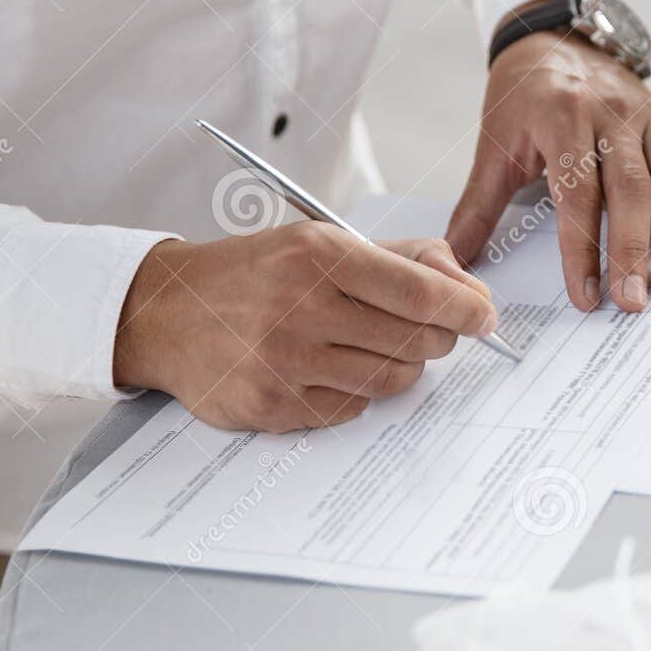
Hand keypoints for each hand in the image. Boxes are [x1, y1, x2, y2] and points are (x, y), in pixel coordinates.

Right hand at [113, 224, 496, 431]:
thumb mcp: (320, 242)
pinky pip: (352, 408)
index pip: (418, 291)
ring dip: (397, 366)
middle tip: (428, 330)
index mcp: (317, 255)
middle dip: (436, 337)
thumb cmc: (257, 274)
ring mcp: (284, 362)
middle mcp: (300, 307)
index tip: (484, 316)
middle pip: (415, 341)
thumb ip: (400, 259)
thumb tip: (468, 288)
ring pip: (390, 380)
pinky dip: (355, 391)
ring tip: (369, 344)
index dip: (464, 308)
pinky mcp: (273, 406)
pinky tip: (326, 368)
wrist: (166, 312)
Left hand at [445, 31, 650, 313]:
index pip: (576, 193)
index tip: (585, 297)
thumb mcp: (494, 146)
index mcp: (561, 118)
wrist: (555, 39)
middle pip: (631, 188)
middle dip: (634, 249)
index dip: (582, 248)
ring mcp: (648, 117)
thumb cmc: (522, 98)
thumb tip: (454, 259)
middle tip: (634, 301)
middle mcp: (611, 114)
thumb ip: (478, 206)